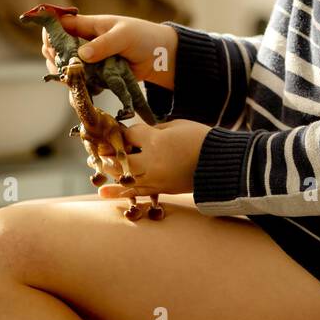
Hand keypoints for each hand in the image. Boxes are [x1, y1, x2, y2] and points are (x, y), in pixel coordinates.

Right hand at [40, 14, 177, 88]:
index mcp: (88, 26)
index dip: (50, 33)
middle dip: (53, 57)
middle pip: (56, 48)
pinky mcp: (95, 76)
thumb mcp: (125, 36)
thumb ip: (104, 44)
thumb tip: (82, 54)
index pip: (60, 24)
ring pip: (65, 67)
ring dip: (63, 74)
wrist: (160, 57)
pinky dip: (76, 87)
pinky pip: (79, 82)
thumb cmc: (143, 37)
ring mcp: (88, 60)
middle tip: (62, 67)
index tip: (51, 46)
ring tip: (70, 80)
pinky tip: (77, 91)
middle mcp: (84, 42)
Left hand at [92, 118, 209, 198]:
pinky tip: (102, 193)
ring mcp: (155, 178)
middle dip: (109, 153)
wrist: (220, 164)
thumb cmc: (201, 139)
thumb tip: (140, 134)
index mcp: (156, 141)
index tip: (119, 131)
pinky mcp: (161, 189)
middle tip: (100, 149)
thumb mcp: (177, 125)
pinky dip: (117, 193)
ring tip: (100, 165)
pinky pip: (135, 193)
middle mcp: (151, 162)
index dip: (122, 133)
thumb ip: (155, 129)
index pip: (129, 136)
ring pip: (124, 177)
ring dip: (110, 171)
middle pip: (120, 159)